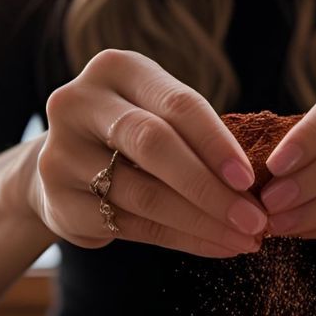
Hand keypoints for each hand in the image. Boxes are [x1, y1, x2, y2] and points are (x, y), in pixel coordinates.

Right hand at [30, 49, 266, 256]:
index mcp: (116, 69)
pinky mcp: (58, 201)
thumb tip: (257, 188)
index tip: (252, 180)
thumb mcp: (159, 117)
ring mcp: (61, 153)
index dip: (218, 144)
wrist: (63, 168)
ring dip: (203, 222)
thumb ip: (196, 139)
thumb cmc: (131, 137)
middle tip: (254, 219)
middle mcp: (79, 103)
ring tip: (244, 239)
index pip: (177, 103)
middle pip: (155, 144)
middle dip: (211, 187)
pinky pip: (131, 226)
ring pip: (145, 193)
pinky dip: (181, 239)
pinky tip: (214, 246)